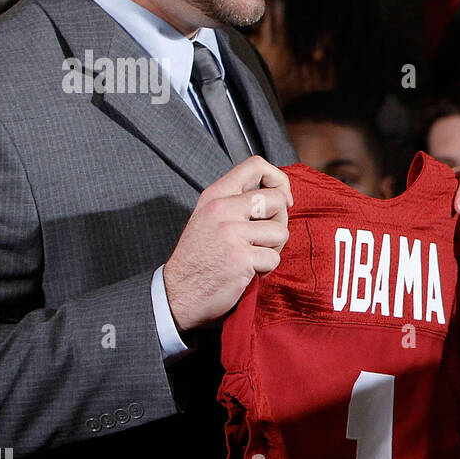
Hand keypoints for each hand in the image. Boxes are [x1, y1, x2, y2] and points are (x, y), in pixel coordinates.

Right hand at [163, 156, 292, 334]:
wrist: (177, 293)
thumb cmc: (199, 257)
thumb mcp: (209, 217)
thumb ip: (237, 202)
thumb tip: (279, 194)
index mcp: (216, 195)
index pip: (256, 165)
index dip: (278, 180)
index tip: (282, 199)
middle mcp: (222, 209)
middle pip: (277, 200)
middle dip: (280, 221)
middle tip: (265, 239)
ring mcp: (231, 233)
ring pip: (280, 231)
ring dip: (273, 248)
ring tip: (254, 256)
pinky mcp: (241, 257)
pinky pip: (274, 258)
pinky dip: (266, 269)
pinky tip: (248, 272)